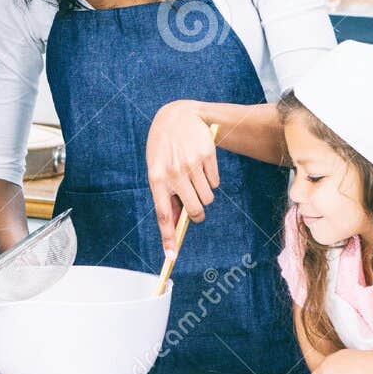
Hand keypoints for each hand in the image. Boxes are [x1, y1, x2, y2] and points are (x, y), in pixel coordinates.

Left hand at [145, 99, 219, 256]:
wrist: (178, 115)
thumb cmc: (165, 148)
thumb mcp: (157, 168)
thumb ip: (167, 194)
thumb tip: (178, 221)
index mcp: (157, 179)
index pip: (164, 215)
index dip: (168, 238)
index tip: (171, 257)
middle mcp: (174, 174)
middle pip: (194, 211)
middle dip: (197, 213)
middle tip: (196, 208)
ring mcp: (191, 165)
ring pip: (207, 198)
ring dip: (204, 194)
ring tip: (195, 178)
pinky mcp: (207, 157)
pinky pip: (215, 183)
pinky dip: (211, 180)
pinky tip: (202, 165)